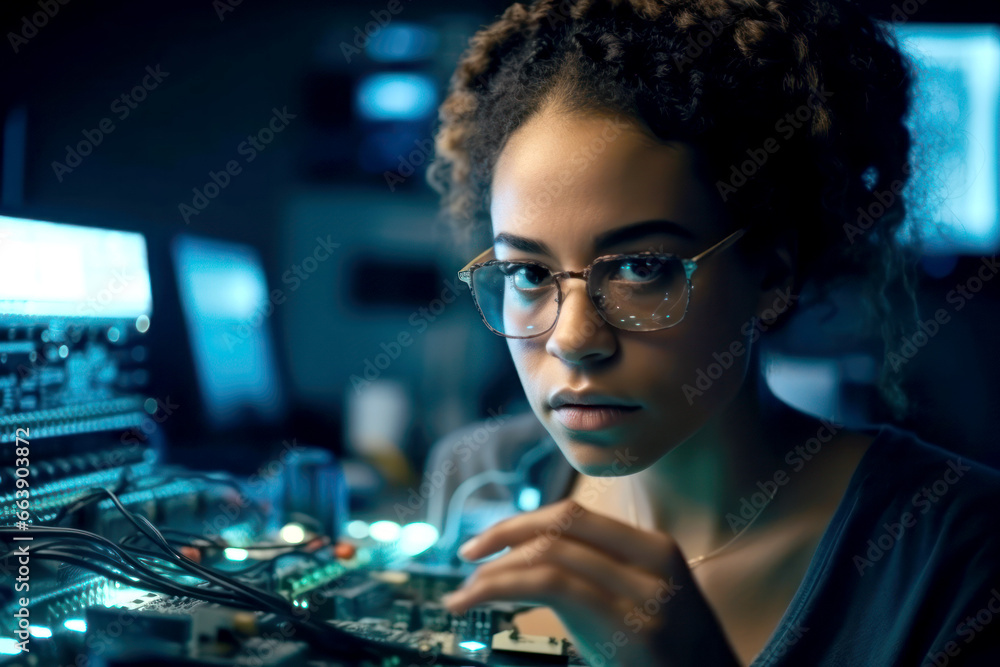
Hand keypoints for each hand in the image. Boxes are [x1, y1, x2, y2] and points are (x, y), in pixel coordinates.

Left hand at [441, 499, 739, 666]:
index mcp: (656, 549)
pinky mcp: (631, 628)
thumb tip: (528, 555)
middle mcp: (653, 563)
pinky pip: (551, 588)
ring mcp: (645, 595)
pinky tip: (477, 600)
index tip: (486, 539)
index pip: (575, 516)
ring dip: (495, 572)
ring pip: (549, 556)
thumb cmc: (671, 657)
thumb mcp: (643, 603)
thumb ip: (601, 574)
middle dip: (504, 535)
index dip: (523, 521)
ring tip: (465, 593)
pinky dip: (503, 588)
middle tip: (467, 555)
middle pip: (560, 527)